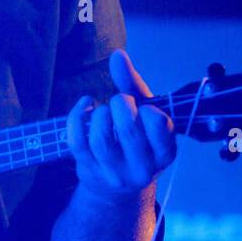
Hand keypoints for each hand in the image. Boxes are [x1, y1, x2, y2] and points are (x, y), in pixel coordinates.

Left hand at [65, 49, 176, 202]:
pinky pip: (76, 142)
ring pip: (101, 139)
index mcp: (164, 154)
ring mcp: (114, 174)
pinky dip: (76, 118)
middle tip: (119, 102)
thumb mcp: (144, 116)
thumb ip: (133, 85)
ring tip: (102, 110)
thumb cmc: (135, 141)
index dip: (148, 109)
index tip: (142, 107)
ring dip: (99, 114)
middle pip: (127, 129)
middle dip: (120, 105)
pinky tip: (84, 106)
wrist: (116, 186)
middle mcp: (142, 169)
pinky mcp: (89, 171)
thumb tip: (117, 54)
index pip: (160, 125)